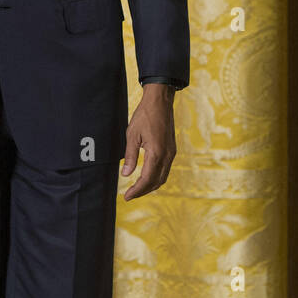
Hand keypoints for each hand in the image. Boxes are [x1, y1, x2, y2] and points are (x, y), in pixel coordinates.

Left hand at [121, 83, 176, 200]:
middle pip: (156, 182)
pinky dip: (156, 177)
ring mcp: (171, 153)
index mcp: (156, 153)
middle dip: (143, 191)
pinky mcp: (172, 149)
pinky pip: (165, 169)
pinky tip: (147, 176)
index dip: (136, 190)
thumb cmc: (145, 115)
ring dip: (150, 185)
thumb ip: (129, 156)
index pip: (146, 179)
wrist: (160, 101)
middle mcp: (167, 155)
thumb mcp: (132, 135)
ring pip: (163, 177)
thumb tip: (125, 174)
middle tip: (129, 195)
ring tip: (137, 189)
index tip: (126, 196)